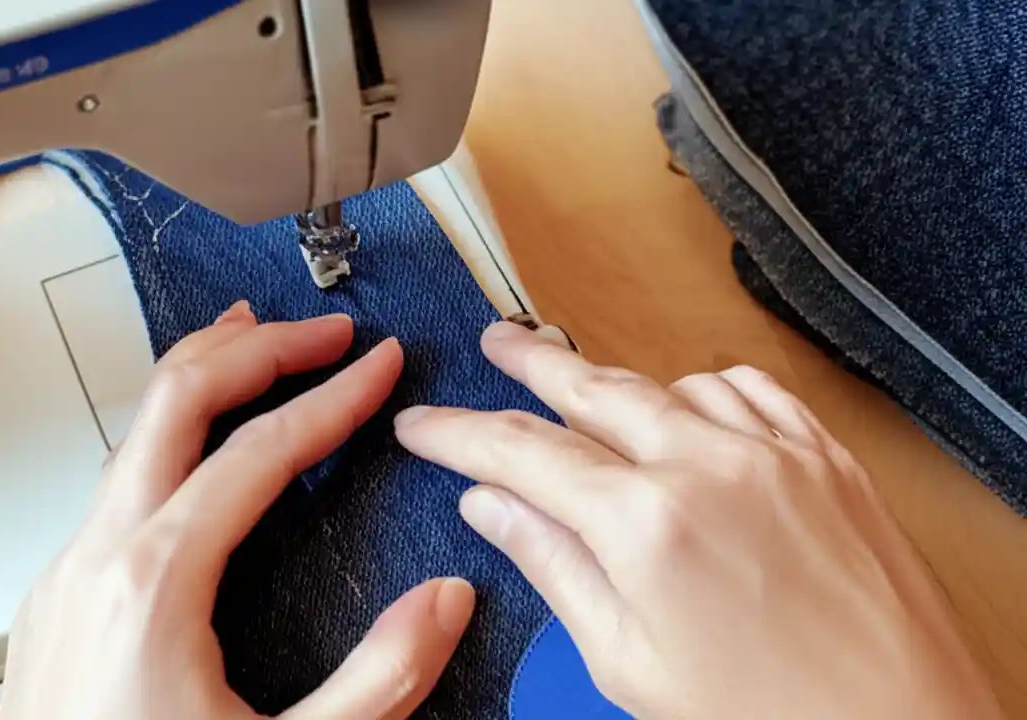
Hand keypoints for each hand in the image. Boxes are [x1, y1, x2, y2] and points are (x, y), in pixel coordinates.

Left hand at [0, 302, 475, 719]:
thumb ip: (379, 679)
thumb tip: (445, 601)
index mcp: (153, 584)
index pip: (261, 450)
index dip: (334, 398)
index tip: (379, 366)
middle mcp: (96, 559)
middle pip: (176, 400)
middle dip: (259, 348)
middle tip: (324, 331)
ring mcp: (65, 573)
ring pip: (135, 432)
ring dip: (204, 379)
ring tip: (257, 348)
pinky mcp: (57, 598)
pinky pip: (117, 481)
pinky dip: (171, 437)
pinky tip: (199, 452)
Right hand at [395, 321, 1001, 719]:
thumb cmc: (765, 716)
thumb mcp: (629, 662)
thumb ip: (554, 567)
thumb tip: (489, 505)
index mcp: (644, 524)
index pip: (522, 450)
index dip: (459, 433)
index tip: (423, 426)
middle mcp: (706, 464)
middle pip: (591, 386)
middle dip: (532, 361)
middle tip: (496, 341)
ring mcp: (771, 450)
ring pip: (667, 381)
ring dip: (617, 382)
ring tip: (585, 390)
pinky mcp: (823, 454)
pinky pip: (746, 386)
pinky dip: (701, 387)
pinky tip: (686, 405)